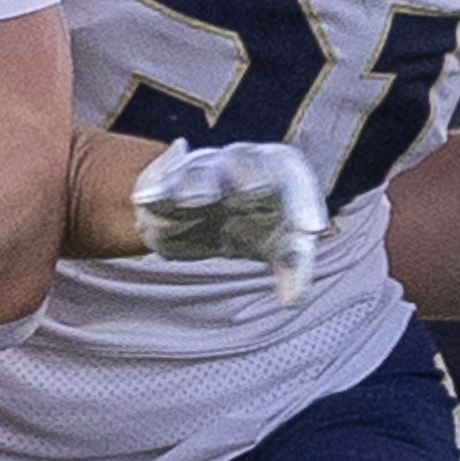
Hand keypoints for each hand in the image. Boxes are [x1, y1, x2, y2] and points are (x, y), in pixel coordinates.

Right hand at [131, 139, 327, 304]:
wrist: (204, 214)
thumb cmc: (255, 228)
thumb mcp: (280, 246)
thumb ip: (292, 267)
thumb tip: (292, 299)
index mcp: (277, 175)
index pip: (293, 176)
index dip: (304, 201)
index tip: (311, 230)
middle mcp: (238, 166)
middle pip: (246, 161)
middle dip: (248, 174)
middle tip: (253, 190)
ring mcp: (199, 172)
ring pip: (199, 171)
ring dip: (194, 183)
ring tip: (189, 199)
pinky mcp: (164, 186)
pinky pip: (158, 185)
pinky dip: (154, 189)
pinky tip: (147, 200)